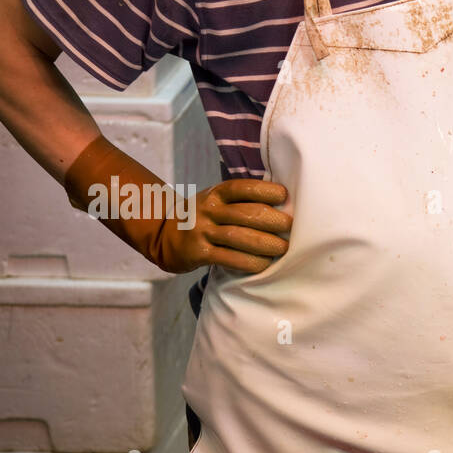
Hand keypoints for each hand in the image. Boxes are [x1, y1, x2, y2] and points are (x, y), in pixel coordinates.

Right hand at [64, 136, 290, 273]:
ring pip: (239, 237)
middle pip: (245, 214)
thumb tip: (282, 205)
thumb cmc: (203, 217)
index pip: (242, 188)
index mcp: (216, 193)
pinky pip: (229, 258)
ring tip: (283, 248)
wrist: (163, 235)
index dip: (265, 190)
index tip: (284, 195)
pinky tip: (264, 264)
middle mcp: (208, 210)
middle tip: (290, 227)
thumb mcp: (215, 201)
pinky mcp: (199, 253)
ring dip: (266, 244)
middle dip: (272, 221)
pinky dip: (250, 262)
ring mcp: (202, 231)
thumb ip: (240, 201)